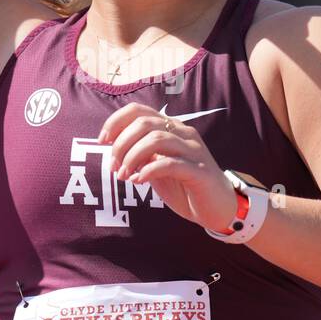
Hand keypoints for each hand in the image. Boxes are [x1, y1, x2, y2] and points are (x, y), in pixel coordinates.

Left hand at [98, 102, 237, 232]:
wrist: (218, 209)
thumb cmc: (184, 186)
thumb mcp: (156, 167)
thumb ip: (140, 154)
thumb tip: (115, 149)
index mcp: (171, 128)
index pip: (138, 110)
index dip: (115, 122)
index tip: (102, 141)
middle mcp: (183, 133)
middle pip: (144, 123)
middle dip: (121, 144)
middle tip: (114, 167)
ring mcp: (193, 151)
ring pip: (156, 139)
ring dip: (132, 157)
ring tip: (124, 176)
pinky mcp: (199, 171)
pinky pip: (170, 163)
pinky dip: (148, 171)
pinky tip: (139, 181)